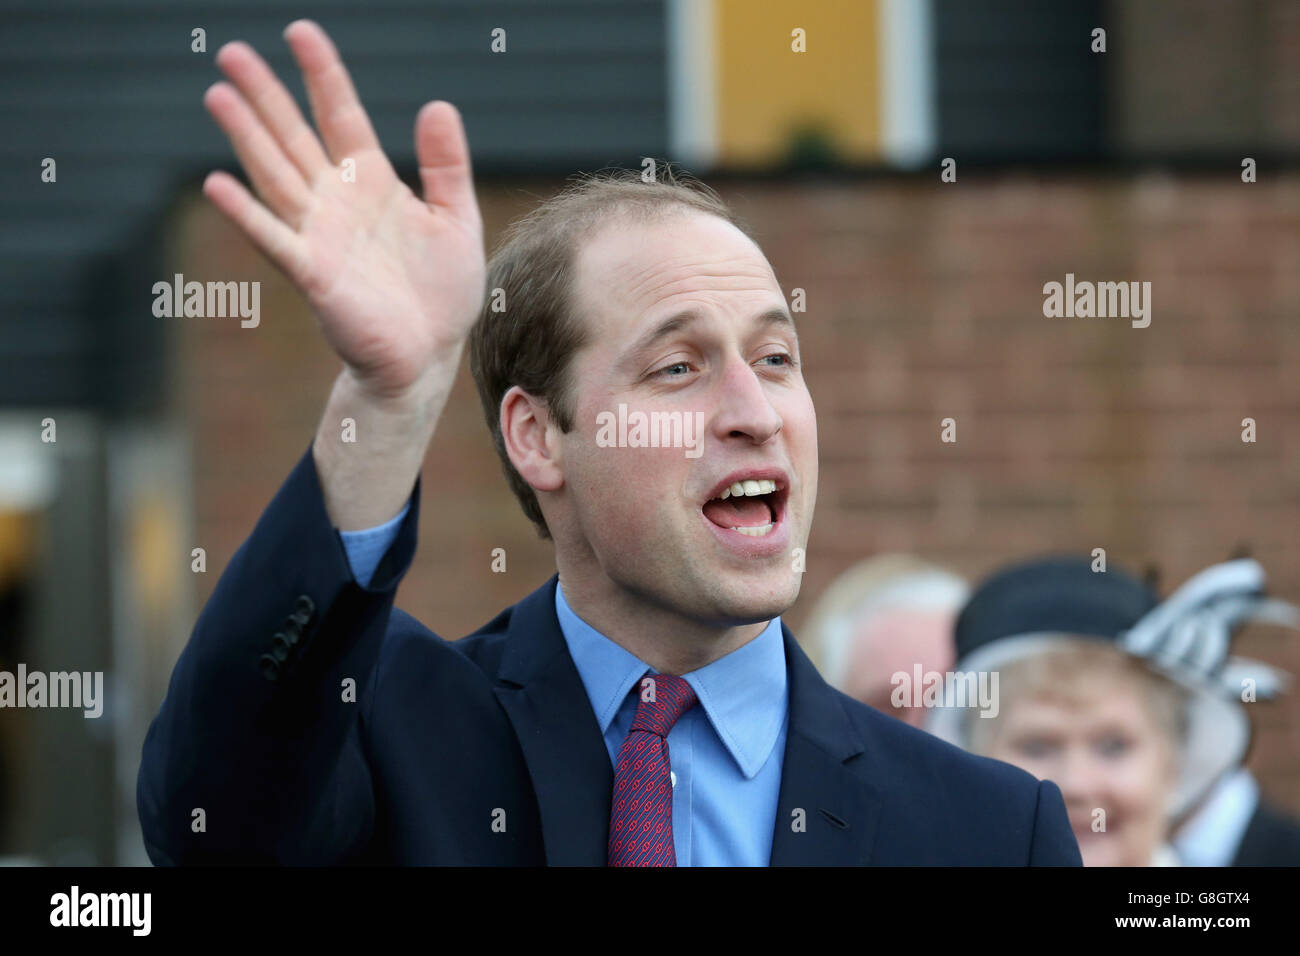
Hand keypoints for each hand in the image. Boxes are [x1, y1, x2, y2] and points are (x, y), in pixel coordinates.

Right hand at [202, 20, 485, 399]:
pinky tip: (217, 184)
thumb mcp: (457, 219)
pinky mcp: (313, 275)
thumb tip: (438, 104)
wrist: (431, 354)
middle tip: (230, 51)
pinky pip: (276, 239)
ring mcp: (320, 236)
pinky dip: (247, 214)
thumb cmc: (442, 292)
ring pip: (276, 175)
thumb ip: (446, 165)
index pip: (341, 116)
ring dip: (246, 138)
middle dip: (265, 95)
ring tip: (218, 94)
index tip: (300, 32)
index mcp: (373, 183)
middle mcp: (337, 202)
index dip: (322, 75)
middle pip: (293, 137)